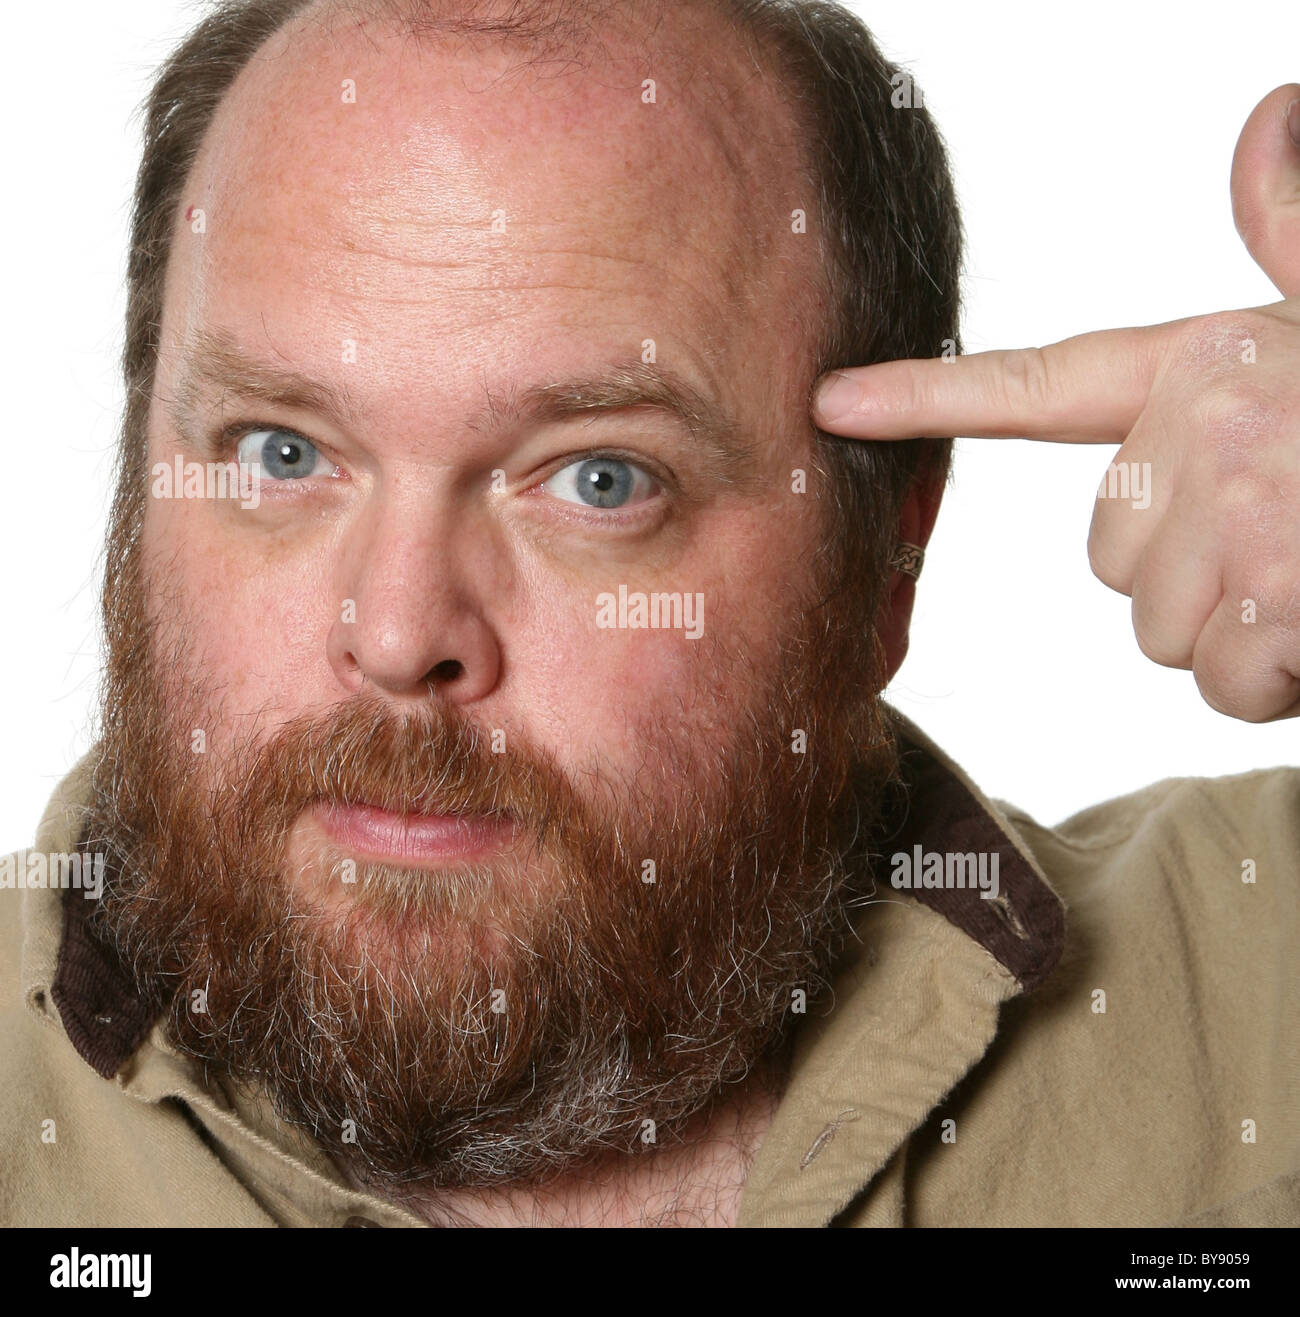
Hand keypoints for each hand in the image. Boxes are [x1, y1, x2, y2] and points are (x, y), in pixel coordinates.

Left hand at [813, 84, 1299, 721]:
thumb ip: (1295, 238)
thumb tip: (1269, 111)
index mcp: (1217, 360)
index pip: (1041, 382)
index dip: (928, 394)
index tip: (832, 403)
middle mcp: (1214, 425)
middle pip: (1113, 559)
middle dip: (1196, 581)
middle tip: (1297, 545)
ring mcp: (1247, 512)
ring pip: (1161, 633)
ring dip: (1244, 637)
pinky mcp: (1285, 594)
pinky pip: (1224, 681)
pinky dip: (1282, 683)